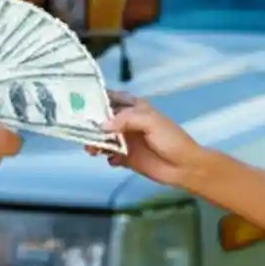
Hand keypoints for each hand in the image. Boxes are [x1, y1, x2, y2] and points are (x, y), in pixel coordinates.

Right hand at [87, 90, 208, 188]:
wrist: (184, 167)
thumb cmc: (171, 139)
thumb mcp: (151, 122)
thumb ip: (127, 119)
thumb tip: (103, 125)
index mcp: (135, 108)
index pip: (113, 98)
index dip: (98, 98)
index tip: (80, 101)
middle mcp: (128, 123)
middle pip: (103, 120)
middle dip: (91, 124)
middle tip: (81, 130)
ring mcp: (127, 140)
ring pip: (103, 138)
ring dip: (96, 142)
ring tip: (93, 149)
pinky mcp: (126, 158)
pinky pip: (110, 155)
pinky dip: (106, 156)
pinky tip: (112, 159)